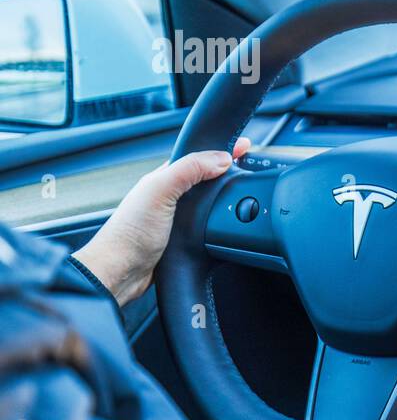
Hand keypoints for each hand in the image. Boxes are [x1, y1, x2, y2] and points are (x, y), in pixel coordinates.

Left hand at [73, 138, 251, 305]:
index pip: (199, 156)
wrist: (121, 272)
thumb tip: (221, 158)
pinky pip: (210, 223)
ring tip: (247, 190)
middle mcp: (173, 195)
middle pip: (208, 177)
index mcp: (165, 178)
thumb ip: (189, 170)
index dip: (222, 149)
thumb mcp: (159, 191)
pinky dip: (224, 221)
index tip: (245, 147)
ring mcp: (180, 217)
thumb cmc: (129, 233)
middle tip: (252, 166)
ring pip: (211, 201)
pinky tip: (231, 223)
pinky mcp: (185, 238)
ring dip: (228, 197)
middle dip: (229, 170)